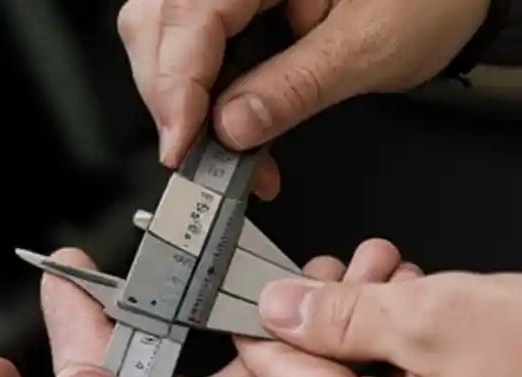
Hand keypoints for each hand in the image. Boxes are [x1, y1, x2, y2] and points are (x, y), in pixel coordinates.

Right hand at [116, 0, 490, 198]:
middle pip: (158, 27)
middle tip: (196, 156)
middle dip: (170, 98)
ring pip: (159, 38)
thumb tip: (232, 128)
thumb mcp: (367, 48)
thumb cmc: (425, 0)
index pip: (192, 17)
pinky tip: (225, 129)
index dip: (177, 86)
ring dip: (179, 101)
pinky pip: (186, 47)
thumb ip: (294, 87)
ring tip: (218, 149)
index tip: (182, 144)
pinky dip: (197, 95)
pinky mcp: (227, 9)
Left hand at [239, 256, 521, 376]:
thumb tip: (281, 308)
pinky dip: (406, 376)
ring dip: (370, 340)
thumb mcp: (444, 313)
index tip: (254, 290)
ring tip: (395, 282)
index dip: (262, 328)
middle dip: (329, 323)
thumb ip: (343, 314)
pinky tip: (426, 326)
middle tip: (345, 271)